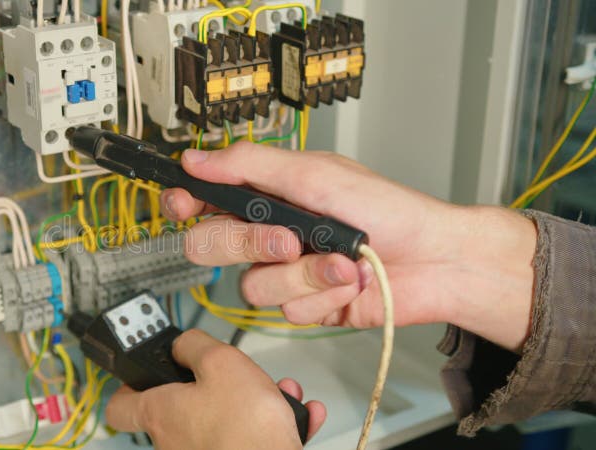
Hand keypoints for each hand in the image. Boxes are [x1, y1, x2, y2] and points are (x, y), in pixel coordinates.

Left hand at [105, 329, 325, 449]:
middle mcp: (174, 440)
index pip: (120, 405)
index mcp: (160, 412)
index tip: (141, 368)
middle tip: (228, 373)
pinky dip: (267, 421)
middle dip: (212, 383)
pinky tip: (291, 412)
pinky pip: (247, 434)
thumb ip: (194, 344)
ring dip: (248, 399)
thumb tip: (183, 344)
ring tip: (273, 392)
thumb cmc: (246, 428)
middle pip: (182, 404)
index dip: (129, 383)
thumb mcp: (219, 361)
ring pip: (221, 416)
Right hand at [161, 143, 537, 351]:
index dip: (184, 201)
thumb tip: (196, 158)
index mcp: (266, 195)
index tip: (182, 203)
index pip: (204, 198)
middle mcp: (268, 234)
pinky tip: (350, 281)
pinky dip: (324, 294)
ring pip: (253, 286)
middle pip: (211, 246)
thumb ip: (250, 165)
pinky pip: (289, 310)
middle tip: (288, 240)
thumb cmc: (385, 209)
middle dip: (249, 244)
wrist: (431, 259)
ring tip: (342, 261)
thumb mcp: (314, 174)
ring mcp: (284, 272)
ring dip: (304, 274)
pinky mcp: (304, 304)